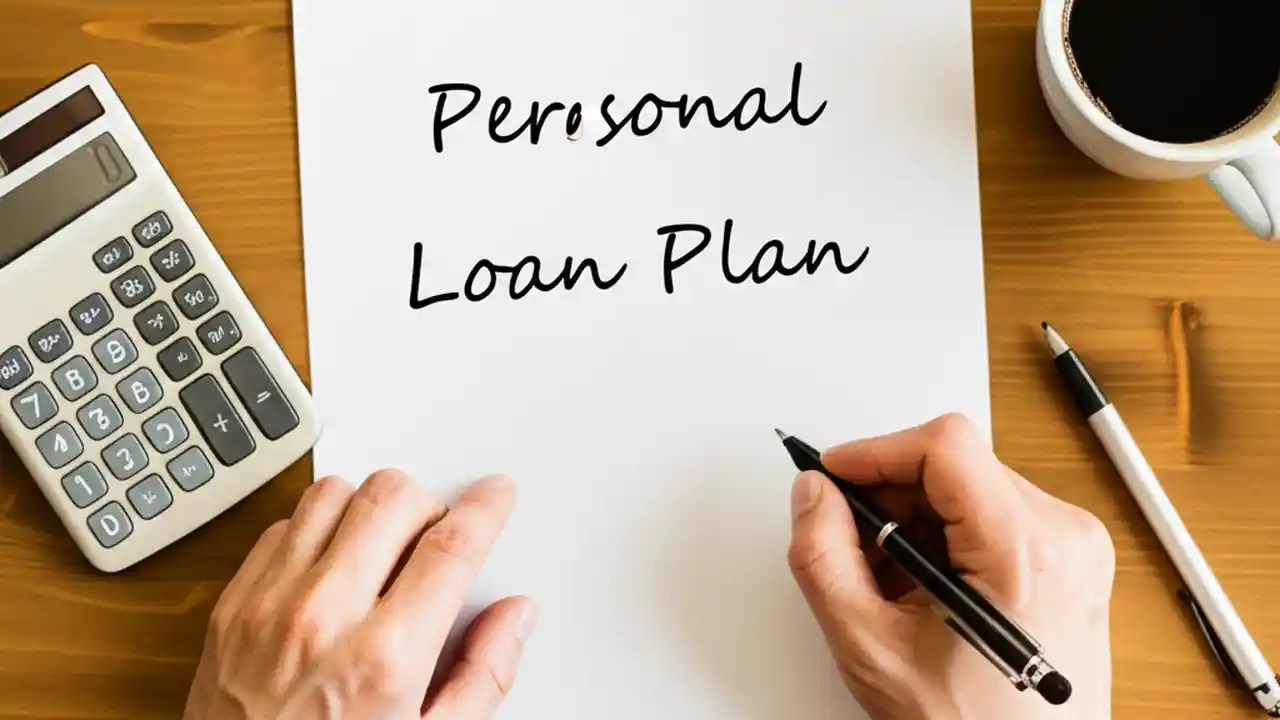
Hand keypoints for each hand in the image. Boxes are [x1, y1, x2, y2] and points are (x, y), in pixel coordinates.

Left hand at [183, 471, 534, 719]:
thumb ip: (483, 676)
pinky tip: (331, 562)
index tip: (495, 495)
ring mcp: (270, 606)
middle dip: (429, 504)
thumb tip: (514, 616)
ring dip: (368, 507)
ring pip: (333, 494)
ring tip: (383, 543)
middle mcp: (324, 618)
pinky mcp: (232, 606)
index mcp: (385, 658)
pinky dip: (314, 528)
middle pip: (392, 498)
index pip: (451, 547)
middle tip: (437, 535)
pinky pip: (281, 524)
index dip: (485, 509)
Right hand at [788, 414, 1113, 719]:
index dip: (877, 451)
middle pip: (955, 464)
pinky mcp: (1071, 559)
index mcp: (1027, 551)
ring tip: (891, 584)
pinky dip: (945, 538)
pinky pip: (994, 514)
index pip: (945, 446)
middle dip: (890, 496)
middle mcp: (1066, 536)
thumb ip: (825, 559)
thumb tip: (814, 495)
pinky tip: (924, 588)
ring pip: (970, 487)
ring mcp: (1076, 547)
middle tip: (851, 545)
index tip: (835, 473)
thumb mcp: (872, 647)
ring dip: (914, 520)